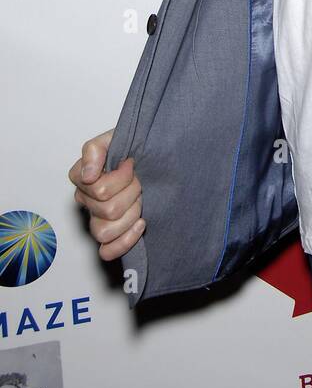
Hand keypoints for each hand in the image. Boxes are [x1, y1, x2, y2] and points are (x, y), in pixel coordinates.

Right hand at [68, 130, 145, 260]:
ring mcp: (97, 219)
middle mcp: (86, 200)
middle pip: (108, 210)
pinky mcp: (110, 236)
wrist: (153, 157)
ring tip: (140, 200)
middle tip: (139, 181)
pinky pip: (107, 251)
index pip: (98, 189)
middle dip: (131, 193)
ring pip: (105, 232)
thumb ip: (95, 149)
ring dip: (131, 215)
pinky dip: (125, 240)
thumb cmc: (132, 147)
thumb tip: (88, 175)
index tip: (131, 164)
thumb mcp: (115, 136)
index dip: (121, 178)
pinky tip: (141, 223)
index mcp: (82, 177)